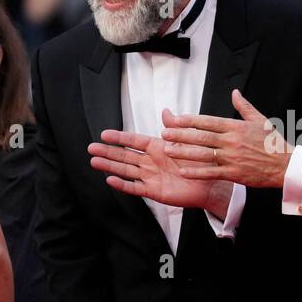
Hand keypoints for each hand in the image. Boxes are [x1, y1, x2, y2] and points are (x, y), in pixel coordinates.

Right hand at [89, 129, 232, 213]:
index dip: (119, 138)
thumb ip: (173, 129)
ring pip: (126, 170)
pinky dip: (123, 185)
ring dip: (110, 166)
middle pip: (125, 155)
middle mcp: (150, 162)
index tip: (104, 134)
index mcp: (157, 147)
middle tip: (91, 148)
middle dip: (108, 152)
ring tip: (94, 161)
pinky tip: (110, 180)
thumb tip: (165, 111)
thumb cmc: (200, 163)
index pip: (134, 140)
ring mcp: (151, 176)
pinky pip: (135, 187)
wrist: (210, 184)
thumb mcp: (186, 142)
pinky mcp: (154, 191)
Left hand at [162, 90, 290, 188]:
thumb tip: (234, 92)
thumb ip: (244, 106)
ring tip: (168, 150)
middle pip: (201, 137)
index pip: (208, 121)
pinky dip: (197, 172)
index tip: (175, 119)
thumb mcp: (260, 120)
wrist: (286, 164)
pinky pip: (212, 172)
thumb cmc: (274, 142)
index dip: (189, 120)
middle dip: (181, 135)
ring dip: (184, 152)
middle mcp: (232, 141)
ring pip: (203, 154)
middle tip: (164, 134)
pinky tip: (184, 171)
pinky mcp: (234, 173)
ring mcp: (232, 158)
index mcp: (236, 127)